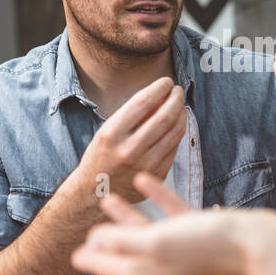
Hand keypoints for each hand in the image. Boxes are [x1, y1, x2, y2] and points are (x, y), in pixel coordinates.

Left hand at [72, 172, 275, 274]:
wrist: (255, 243)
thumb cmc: (206, 245)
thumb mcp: (157, 243)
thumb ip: (124, 241)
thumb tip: (94, 241)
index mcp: (151, 272)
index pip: (113, 268)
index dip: (92, 260)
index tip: (72, 254)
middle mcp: (165, 262)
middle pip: (126, 250)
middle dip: (105, 239)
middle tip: (84, 229)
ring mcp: (183, 246)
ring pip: (146, 229)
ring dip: (126, 214)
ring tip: (109, 199)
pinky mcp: (199, 228)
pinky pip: (170, 212)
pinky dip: (155, 197)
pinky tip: (144, 179)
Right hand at [74, 77, 186, 201]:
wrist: (94, 192)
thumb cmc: (100, 157)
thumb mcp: (106, 132)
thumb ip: (131, 116)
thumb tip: (158, 95)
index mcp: (112, 134)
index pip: (143, 102)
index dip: (159, 88)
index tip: (166, 82)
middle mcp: (129, 149)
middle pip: (163, 116)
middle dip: (175, 99)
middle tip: (178, 91)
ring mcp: (145, 165)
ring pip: (174, 132)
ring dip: (181, 115)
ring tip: (180, 106)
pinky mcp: (156, 175)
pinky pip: (174, 148)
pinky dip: (178, 133)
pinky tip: (178, 125)